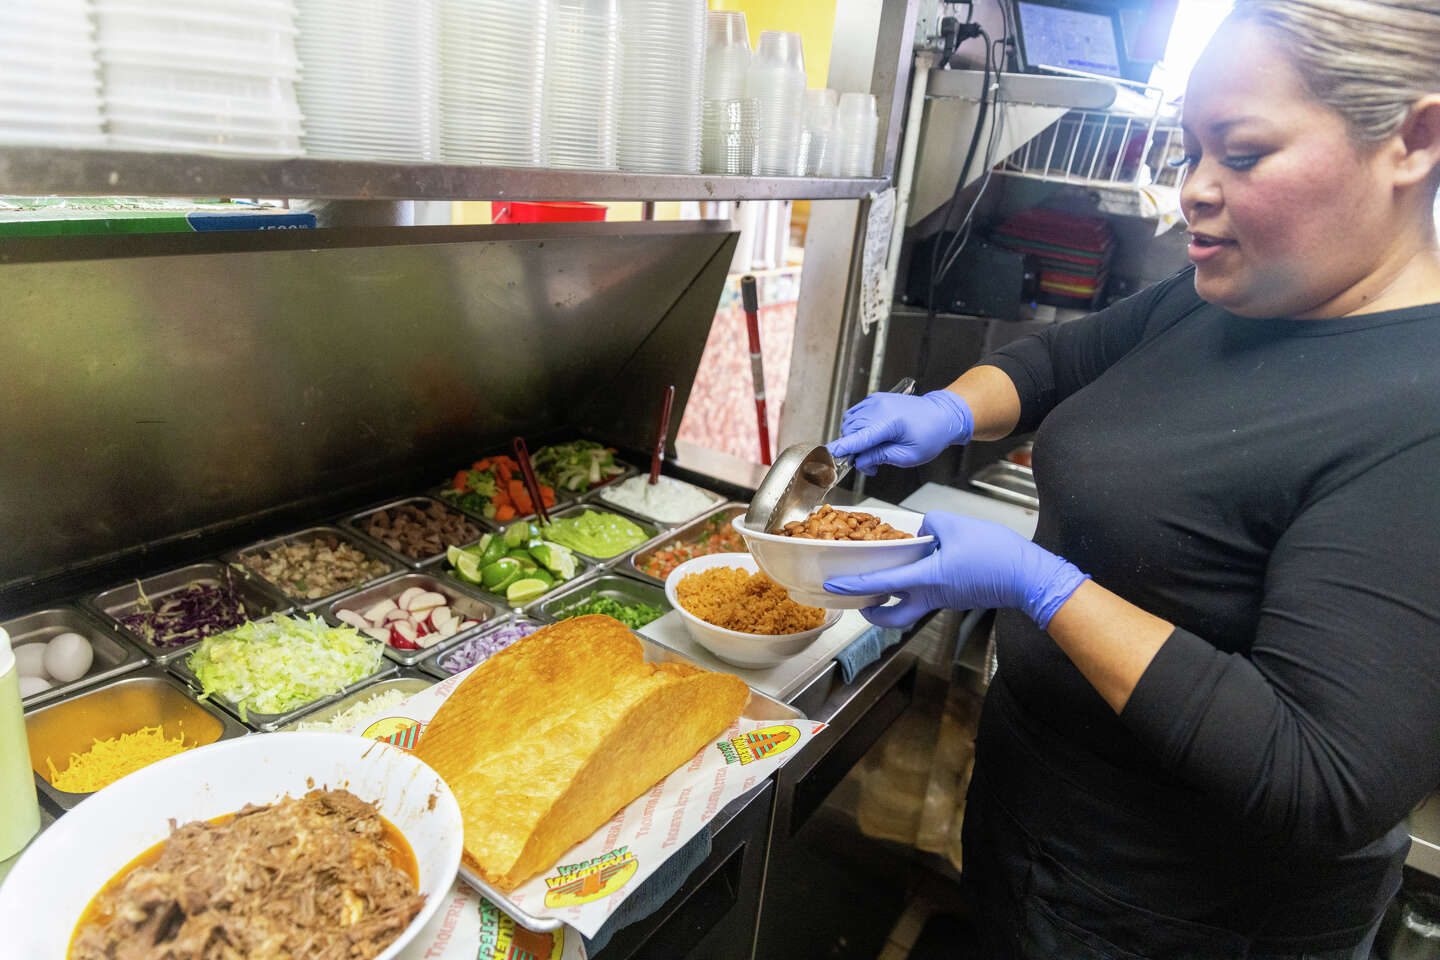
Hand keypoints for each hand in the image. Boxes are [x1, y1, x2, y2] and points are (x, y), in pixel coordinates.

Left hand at [823, 512, 1088, 628]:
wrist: (1028, 576)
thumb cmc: (996, 554)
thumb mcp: (957, 525)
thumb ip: (931, 525)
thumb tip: (924, 532)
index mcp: (927, 579)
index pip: (881, 585)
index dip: (855, 585)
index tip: (835, 586)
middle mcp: (933, 596)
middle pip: (893, 617)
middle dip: (873, 614)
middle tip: (859, 603)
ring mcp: (946, 600)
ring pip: (911, 607)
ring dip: (894, 599)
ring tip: (885, 581)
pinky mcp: (958, 596)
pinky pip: (930, 595)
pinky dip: (917, 587)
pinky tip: (918, 567)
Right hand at [826, 389, 973, 475]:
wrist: (943, 414)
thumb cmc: (931, 434)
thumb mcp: (908, 455)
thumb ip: (880, 457)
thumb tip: (861, 460)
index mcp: (889, 422)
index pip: (858, 437)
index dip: (841, 448)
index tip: (827, 455)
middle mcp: (879, 408)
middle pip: (850, 431)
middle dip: (854, 451)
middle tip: (871, 465)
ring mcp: (876, 401)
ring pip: (850, 422)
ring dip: (855, 439)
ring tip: (874, 451)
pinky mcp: (875, 399)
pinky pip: (856, 414)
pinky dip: (858, 427)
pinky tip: (872, 437)